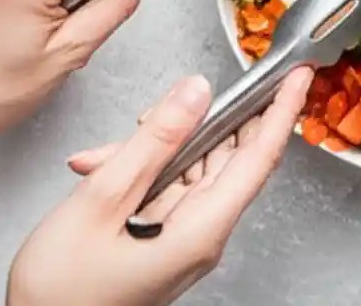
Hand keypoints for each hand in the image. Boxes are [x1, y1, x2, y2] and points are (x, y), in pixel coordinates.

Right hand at [7, 69, 311, 305]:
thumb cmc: (61, 290)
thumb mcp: (102, 200)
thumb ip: (155, 142)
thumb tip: (195, 94)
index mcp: (201, 230)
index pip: (259, 158)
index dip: (282, 111)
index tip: (299, 76)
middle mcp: (201, 236)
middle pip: (231, 159)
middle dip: (217, 116)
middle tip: (212, 84)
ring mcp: (183, 240)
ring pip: (193, 169)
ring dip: (163, 144)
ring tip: (126, 136)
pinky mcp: (162, 240)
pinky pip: (169, 189)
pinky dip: (143, 168)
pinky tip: (105, 163)